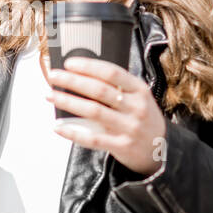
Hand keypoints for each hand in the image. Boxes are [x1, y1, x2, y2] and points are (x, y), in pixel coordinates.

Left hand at [45, 56, 167, 176]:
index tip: (69, 63)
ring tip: (51, 95)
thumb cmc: (143, 119)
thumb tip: (82, 75)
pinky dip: (72, 132)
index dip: (88, 66)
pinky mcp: (121, 146)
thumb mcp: (138, 98)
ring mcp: (129, 127)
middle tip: (53, 76)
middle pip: (99, 90)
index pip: (111, 73)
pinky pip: (92, 138)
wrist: (162, 150)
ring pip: (93, 111)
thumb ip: (117, 88)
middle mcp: (135, 107)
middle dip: (72, 81)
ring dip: (68, 102)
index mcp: (140, 90)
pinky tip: (58, 126)